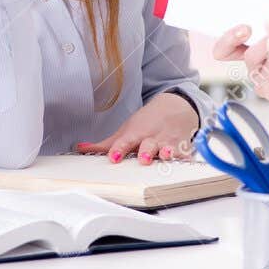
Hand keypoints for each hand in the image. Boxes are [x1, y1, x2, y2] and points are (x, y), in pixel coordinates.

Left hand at [76, 92, 199, 164]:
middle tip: (143, 158)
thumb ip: (106, 144)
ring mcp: (168, 142)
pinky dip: (187, 158)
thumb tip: (80, 148)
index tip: (114, 157)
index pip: (125, 142)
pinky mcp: (183, 147)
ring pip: (169, 148)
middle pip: (149, 145)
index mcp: (136, 134)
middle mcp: (152, 138)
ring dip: (167, 152)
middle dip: (147, 151)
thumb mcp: (127, 130)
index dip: (119, 149)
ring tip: (166, 156)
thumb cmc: (147, 122)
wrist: (175, 106)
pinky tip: (187, 161)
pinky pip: (186, 154)